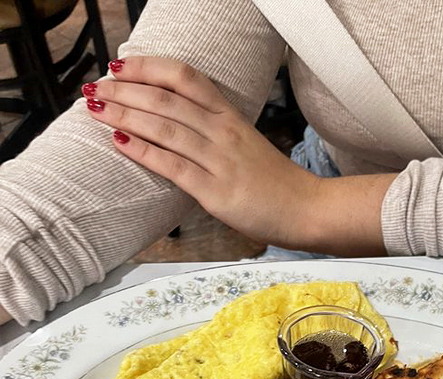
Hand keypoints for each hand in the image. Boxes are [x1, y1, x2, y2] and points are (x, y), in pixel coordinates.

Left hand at [83, 57, 396, 254]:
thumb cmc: (277, 184)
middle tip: (95, 87)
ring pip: (166, 127)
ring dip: (126, 115)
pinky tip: (119, 141)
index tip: (121, 65)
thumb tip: (178, 128)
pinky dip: (143, 151)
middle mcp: (224, 132)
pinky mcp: (216, 192)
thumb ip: (214, 134)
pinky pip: (173, 165)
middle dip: (126, 90)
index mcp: (231, 117)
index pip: (186, 78)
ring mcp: (220, 161)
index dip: (150, 67)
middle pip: (168, 99)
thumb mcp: (246, 146)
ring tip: (96, 108)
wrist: (307, 210)